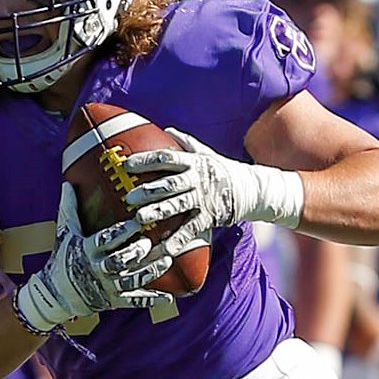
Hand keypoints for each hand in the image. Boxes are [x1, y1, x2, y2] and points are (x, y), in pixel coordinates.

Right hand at [14, 184, 174, 333]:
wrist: (58, 293)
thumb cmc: (64, 256)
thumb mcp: (65, 232)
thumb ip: (70, 207)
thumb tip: (67, 182)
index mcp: (86, 250)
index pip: (103, 240)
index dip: (120, 233)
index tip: (135, 223)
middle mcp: (97, 269)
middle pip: (118, 261)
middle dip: (135, 252)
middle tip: (149, 242)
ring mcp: (107, 286)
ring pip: (131, 280)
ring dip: (149, 271)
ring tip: (166, 261)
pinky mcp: (115, 300)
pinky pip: (135, 301)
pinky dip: (152, 300)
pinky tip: (169, 298)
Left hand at [121, 129, 303, 251]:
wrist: (251, 189)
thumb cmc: (223, 170)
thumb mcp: (206, 153)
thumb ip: (186, 143)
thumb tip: (166, 129)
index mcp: (194, 162)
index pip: (167, 159)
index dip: (147, 161)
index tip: (127, 164)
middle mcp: (197, 180)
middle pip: (170, 183)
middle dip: (149, 190)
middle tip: (129, 196)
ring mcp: (204, 199)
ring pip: (178, 205)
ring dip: (158, 212)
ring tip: (139, 218)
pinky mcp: (210, 217)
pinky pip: (191, 230)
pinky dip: (178, 240)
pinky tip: (164, 249)